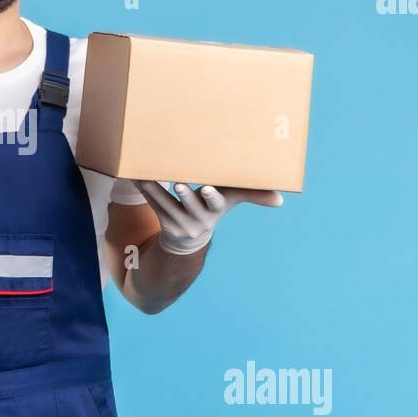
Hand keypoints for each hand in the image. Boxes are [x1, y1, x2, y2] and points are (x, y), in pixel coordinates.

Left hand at [131, 180, 283, 254]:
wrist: (188, 240)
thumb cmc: (212, 208)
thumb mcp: (232, 201)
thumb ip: (254, 195)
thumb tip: (281, 200)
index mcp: (216, 211)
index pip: (216, 204)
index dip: (212, 197)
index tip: (207, 188)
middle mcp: (199, 220)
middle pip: (190, 205)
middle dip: (184, 195)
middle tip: (177, 182)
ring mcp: (180, 222)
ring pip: (166, 204)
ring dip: (156, 190)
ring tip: (147, 176)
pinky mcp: (163, 221)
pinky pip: (153, 205)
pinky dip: (145, 191)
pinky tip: (136, 177)